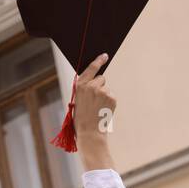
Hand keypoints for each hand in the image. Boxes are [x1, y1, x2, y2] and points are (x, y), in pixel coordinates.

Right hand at [74, 53, 115, 169]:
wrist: (89, 131)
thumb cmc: (80, 117)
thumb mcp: (77, 100)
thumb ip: (84, 88)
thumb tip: (95, 80)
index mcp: (80, 85)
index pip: (91, 68)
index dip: (98, 61)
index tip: (104, 55)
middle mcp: (91, 86)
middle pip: (101, 78)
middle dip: (99, 86)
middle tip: (94, 99)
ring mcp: (102, 91)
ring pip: (106, 88)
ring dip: (104, 96)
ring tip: (97, 107)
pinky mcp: (111, 97)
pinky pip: (111, 95)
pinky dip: (109, 102)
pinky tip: (102, 109)